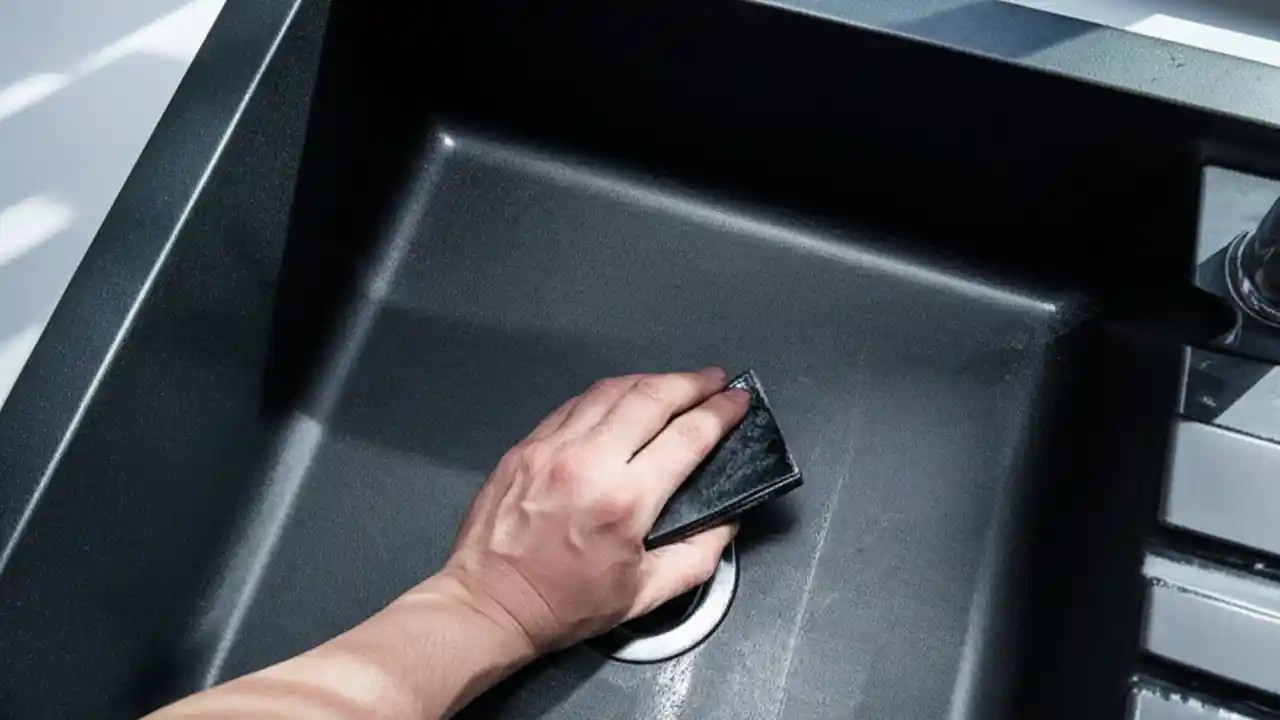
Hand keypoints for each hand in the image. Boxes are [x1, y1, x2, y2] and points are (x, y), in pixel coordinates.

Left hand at [436, 367, 748, 653]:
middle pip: (652, 396)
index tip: (738, 401)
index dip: (721, 412)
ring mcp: (552, 448)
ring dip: (651, 380)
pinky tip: (624, 398)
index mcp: (624, 501)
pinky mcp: (527, 445)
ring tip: (675, 384)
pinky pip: (576, 404)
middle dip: (692, 382)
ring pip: (611, 390)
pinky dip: (608, 394)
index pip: (687, 436)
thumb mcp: (645, 594)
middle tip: (715, 381)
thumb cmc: (562, 604)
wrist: (489, 603)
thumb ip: (698, 555)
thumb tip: (727, 521)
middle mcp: (588, 463)